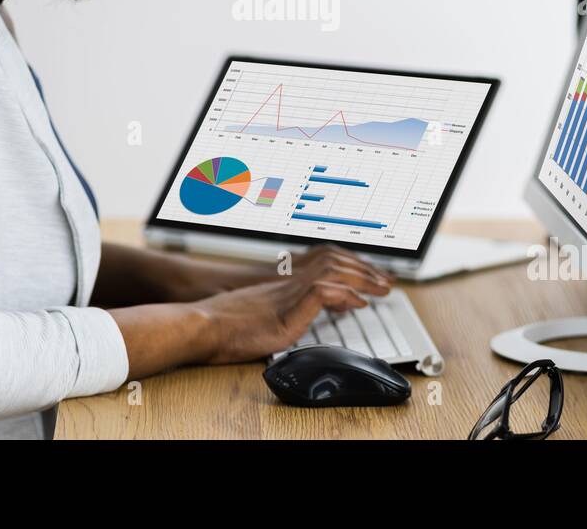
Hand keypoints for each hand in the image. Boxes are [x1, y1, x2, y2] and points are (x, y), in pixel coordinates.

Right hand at [191, 245, 392, 363]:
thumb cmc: (218, 324)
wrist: (199, 325)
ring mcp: (286, 293)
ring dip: (361, 279)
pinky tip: (356, 303)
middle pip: (333, 261)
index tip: (369, 274)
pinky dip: (343, 294)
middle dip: (364, 268)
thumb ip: (276, 310)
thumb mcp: (255, 312)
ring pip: (332, 272)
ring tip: (381, 289)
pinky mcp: (284, 311)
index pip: (323, 262)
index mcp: (281, 281)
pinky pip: (320, 292)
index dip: (349, 264)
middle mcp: (286, 281)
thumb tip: (287, 320)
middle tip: (387, 279)